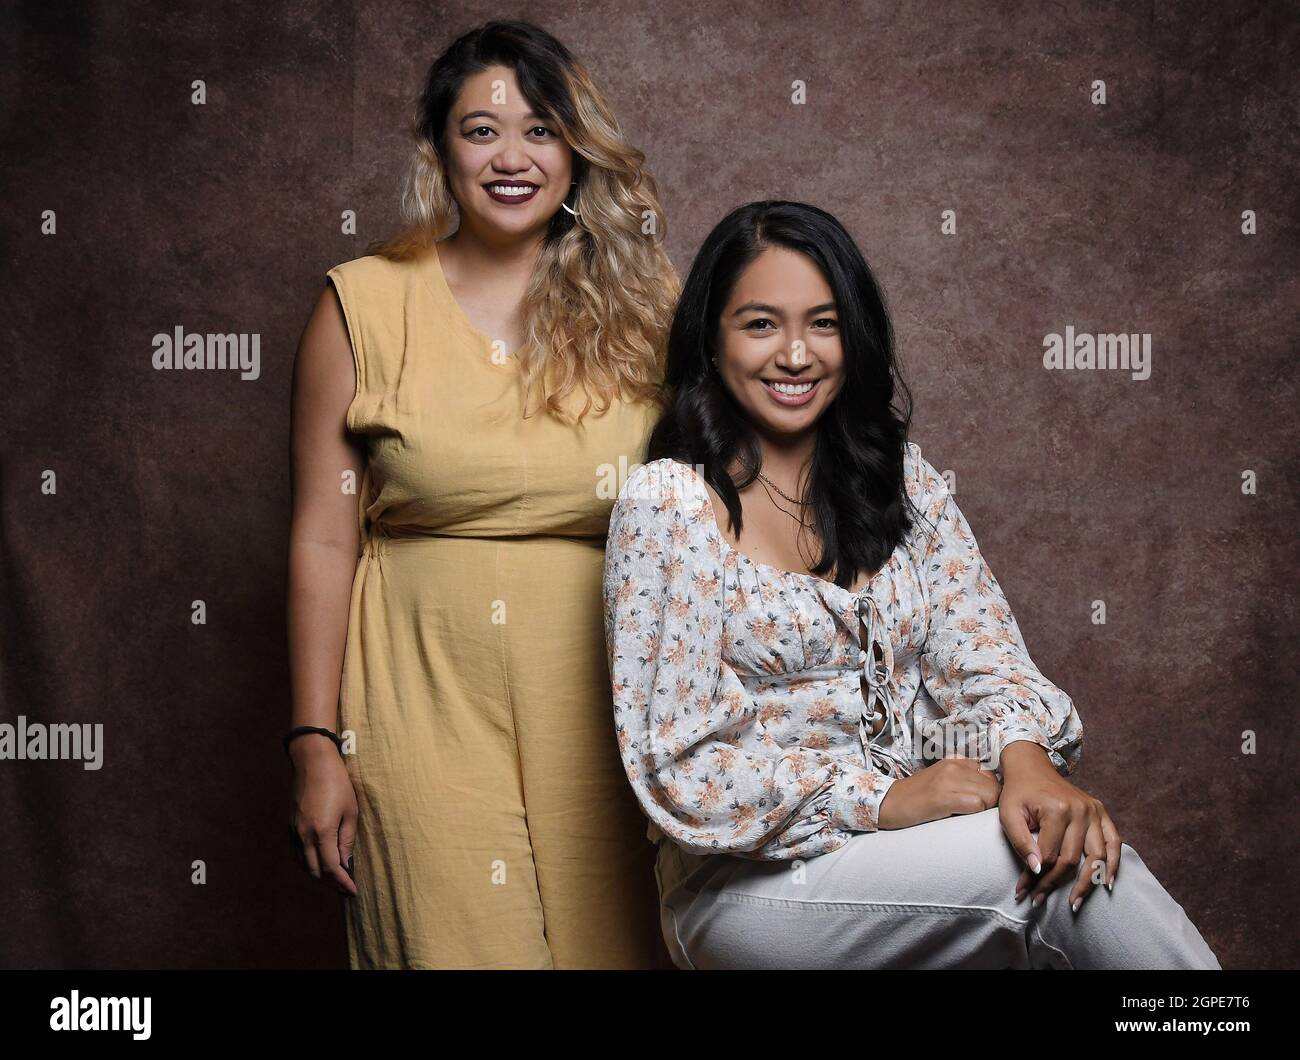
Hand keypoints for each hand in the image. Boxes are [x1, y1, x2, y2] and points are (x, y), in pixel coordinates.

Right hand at [289, 735, 358, 895]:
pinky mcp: (290, 825)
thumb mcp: (350, 810)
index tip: (352, 891)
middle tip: (345, 885)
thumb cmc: (337, 783)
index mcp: (321, 832)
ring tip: (333, 875)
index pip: (332, 867)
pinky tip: (317, 860)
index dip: (342, 881)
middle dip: (331, 881)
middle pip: (315, 870)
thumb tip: (346, 861)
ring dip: (317, 873)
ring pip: (302, 864)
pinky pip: (295, 852)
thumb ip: (347, 838)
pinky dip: (306, 862)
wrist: (312, 762)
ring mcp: (294, 831)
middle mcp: (304, 835)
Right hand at [877, 756, 1000, 829]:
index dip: (990, 791)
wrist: (888, 803)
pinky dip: (975, 814)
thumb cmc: (917, 797)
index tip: (982, 804)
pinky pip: (975, 804)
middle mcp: (953, 766)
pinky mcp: (943, 797)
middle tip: (977, 814)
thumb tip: (992, 791)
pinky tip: (961, 817)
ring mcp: (948, 781)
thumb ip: (964, 778)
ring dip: (984, 810)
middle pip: (994, 786)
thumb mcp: (942, 779)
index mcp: (954, 761)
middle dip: (991, 803)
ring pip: (988, 795)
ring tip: (968, 816)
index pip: (991, 774)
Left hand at [997, 741, 1120, 912]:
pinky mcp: (1101, 812)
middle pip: (1071, 859)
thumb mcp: (1008, 814)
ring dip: (1087, 883)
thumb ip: (1020, 841)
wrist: (1031, 767)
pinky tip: (1107, 883)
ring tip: (1075, 903)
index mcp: (1057, 809)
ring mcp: (1094, 811)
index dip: (1035, 877)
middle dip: (1054, 883)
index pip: (1049, 855)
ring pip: (1095, 856)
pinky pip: (1114, 842)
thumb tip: (1036, 869)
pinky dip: (1113, 864)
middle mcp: (1080, 810)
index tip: (1023, 891)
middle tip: (1039, 900)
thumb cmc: (1018, 793)